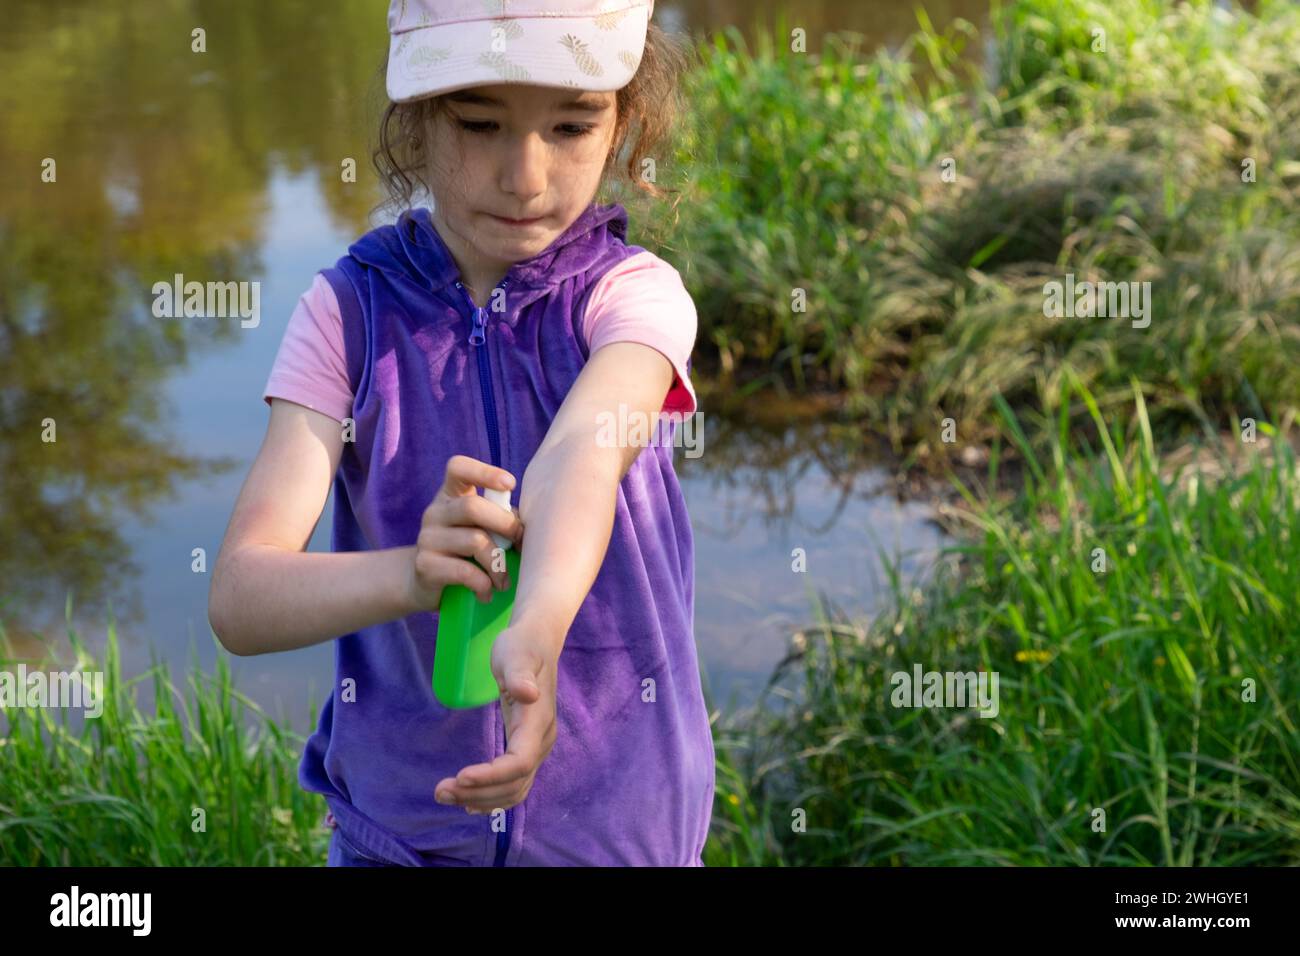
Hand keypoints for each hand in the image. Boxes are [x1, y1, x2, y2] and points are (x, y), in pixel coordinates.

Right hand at [407, 455, 523, 611]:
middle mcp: (435, 512)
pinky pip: (463, 571)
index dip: (484, 472)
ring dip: (498, 564)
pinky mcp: (425, 565)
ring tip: (504, 581)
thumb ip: (500, 519)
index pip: (458, 468)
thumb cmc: (464, 550)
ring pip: (474, 541)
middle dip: (505, 525)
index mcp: (450, 494)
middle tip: (519, 545)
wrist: (423, 582)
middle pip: (472, 507)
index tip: (511, 484)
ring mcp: (427, 538)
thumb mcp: (480, 528)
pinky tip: (486, 592)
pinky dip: (483, 584)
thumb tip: (528, 527)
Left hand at [434, 622, 557, 814]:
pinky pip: (514, 784)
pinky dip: (492, 796)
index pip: (519, 762)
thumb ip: (519, 674)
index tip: (460, 776)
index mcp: (538, 721)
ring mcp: (536, 747)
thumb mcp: (515, 654)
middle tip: (439, 791)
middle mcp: (541, 740)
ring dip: (481, 798)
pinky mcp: (526, 748)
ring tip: (445, 795)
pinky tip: (469, 802)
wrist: (535, 644)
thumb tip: (527, 694)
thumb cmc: (521, 646)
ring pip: (514, 789)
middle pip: (514, 783)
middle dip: (478, 792)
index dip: (491, 776)